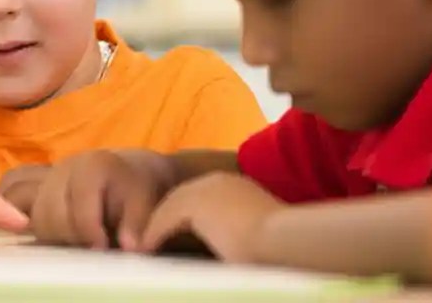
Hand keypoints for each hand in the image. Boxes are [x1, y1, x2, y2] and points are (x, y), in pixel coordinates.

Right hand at [0, 150, 173, 250]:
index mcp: (91, 167)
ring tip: (61, 238)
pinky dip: (9, 203)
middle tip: (84, 246)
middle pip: (46, 211)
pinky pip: (10, 185)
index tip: (103, 247)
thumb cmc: (135, 189)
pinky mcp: (33, 178)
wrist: (127, 172)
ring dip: (39, 226)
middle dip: (66, 235)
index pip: (78, 210)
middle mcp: (62, 166)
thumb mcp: (145, 202)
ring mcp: (45, 171)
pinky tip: (20, 224)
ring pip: (21, 200)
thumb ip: (136, 223)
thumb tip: (130, 247)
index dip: (90, 235)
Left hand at [141, 172, 282, 262]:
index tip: (177, 231)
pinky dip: (154, 234)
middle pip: (182, 197)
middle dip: (166, 216)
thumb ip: (244, 235)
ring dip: (157, 227)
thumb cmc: (283, 246)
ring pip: (171, 207)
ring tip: (145, 245)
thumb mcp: (262, 236)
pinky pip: (165, 219)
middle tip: (151, 235)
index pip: (203, 198)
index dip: (186, 215)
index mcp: (238, 187)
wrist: (286, 241)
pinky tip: (146, 249)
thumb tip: (237, 250)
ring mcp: (206, 189)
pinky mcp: (194, 203)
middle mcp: (220, 182)